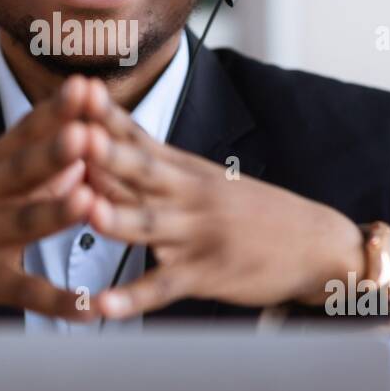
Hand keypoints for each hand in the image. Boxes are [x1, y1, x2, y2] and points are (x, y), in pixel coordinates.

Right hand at [0, 77, 105, 321]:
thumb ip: (25, 175)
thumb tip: (79, 161)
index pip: (23, 131)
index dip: (55, 110)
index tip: (87, 85)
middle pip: (23, 168)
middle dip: (56, 149)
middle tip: (88, 131)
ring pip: (23, 223)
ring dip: (56, 211)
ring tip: (88, 201)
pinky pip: (23, 292)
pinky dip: (58, 302)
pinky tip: (91, 308)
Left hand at [77, 85, 364, 318]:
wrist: (315, 243)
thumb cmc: (251, 210)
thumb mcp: (203, 178)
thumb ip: (153, 168)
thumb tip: (96, 147)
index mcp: (182, 168)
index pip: (137, 134)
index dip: (105, 113)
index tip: (75, 88)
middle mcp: (187, 195)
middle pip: (140, 170)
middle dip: (105, 153)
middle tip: (74, 134)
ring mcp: (196, 234)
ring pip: (149, 225)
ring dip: (118, 217)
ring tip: (89, 210)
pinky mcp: (204, 274)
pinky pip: (162, 286)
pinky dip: (132, 298)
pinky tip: (103, 303)